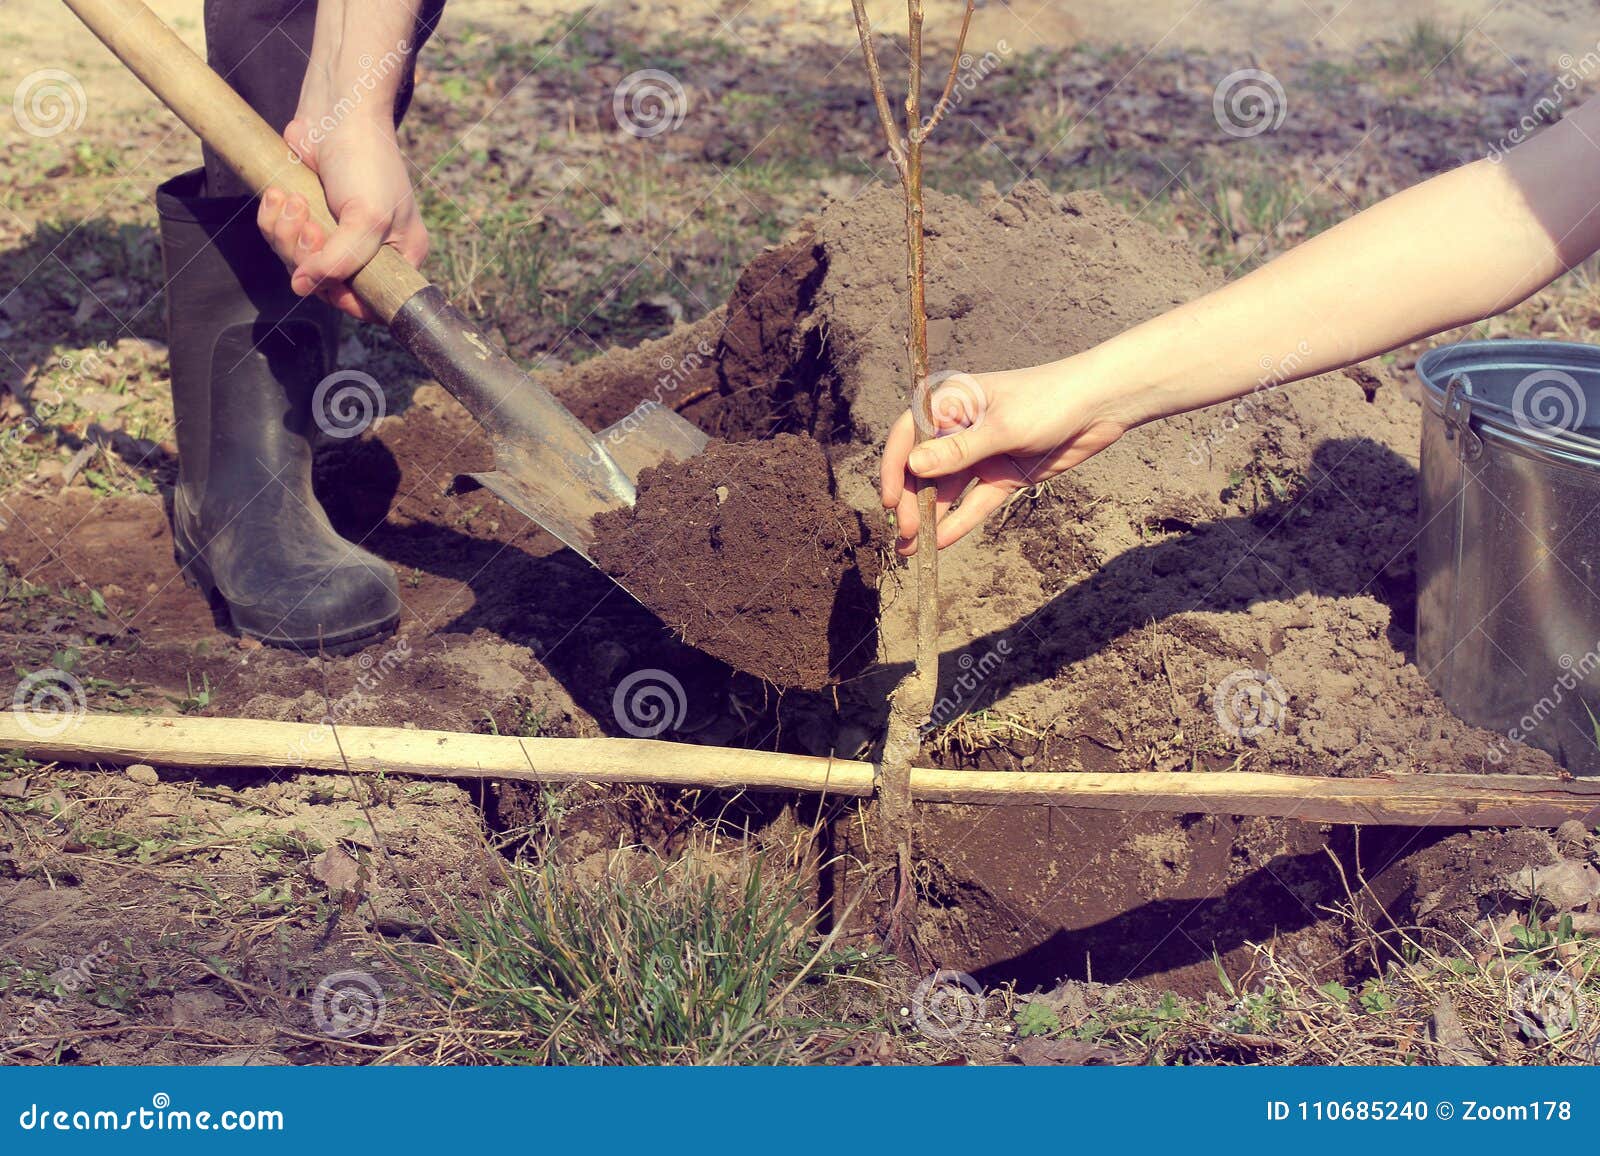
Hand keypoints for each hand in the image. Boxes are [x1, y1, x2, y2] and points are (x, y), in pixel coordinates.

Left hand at [257, 114, 426, 321]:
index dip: (344, 297)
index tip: (327, 275)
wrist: (338, 111)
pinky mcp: (307, 216)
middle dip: (307, 255)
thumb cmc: (367, 161)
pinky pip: (281, 238)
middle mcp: (370, 251)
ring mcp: (336, 235)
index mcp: (400, 256)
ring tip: (292, 200)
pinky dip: (274, 220)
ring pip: (298, 262)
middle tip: (309, 223)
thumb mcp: (367, 217)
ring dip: (286, 234)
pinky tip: (280, 194)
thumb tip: (303, 286)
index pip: (371, 304)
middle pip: (326, 284)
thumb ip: (340, 259)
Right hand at [880, 364, 1133, 553]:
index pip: (909, 433)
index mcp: (952, 402)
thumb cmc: (1049, 400)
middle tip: (906, 532)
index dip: (894, 465)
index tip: (890, 499)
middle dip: (912, 500)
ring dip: (930, 517)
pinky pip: (975, 502)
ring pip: (946, 490)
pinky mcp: (1002, 476)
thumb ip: (959, 450)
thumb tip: (913, 466)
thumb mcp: (1003, 426)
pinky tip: (942, 543)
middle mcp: (960, 428)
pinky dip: (960, 521)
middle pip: (924, 468)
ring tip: (913, 548)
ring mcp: (981, 454)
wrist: (1101, 406)